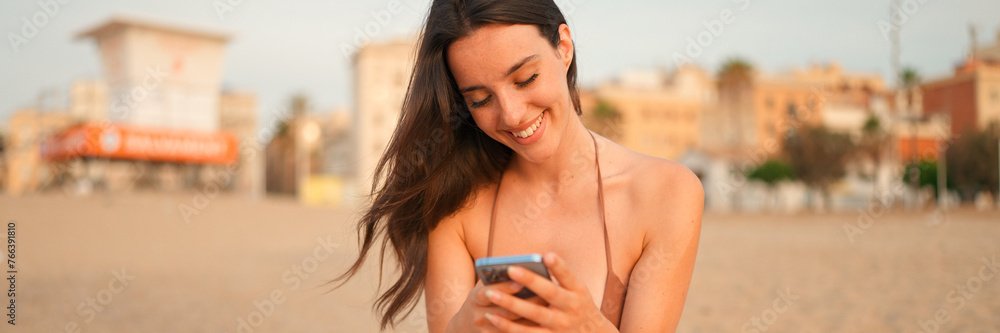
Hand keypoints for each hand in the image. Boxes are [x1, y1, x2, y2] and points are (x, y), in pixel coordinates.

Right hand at [448, 280, 548, 331]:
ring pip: (514, 324)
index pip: (488, 292)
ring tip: (549, 306)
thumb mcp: (480, 289)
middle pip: (506, 310)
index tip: (520, 282)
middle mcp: (479, 315)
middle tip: (545, 294)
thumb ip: (495, 279)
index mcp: (474, 298)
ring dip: (533, 315)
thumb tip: (518, 268)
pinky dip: (530, 327)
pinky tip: (544, 320)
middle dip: (526, 302)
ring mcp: (487, 330)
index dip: (505, 288)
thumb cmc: (480, 301)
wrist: (464, 328)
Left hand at [483, 252, 615, 331]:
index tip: (546, 255)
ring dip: (511, 304)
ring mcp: (560, 326)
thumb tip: (535, 261)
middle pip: (549, 293)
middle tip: (509, 269)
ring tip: (491, 294)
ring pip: (534, 315)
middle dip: (530, 280)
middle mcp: (571, 308)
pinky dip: (509, 327)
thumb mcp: (578, 292)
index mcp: (577, 292)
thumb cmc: (578, 307)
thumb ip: (560, 278)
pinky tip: (493, 318)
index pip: (568, 275)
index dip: (558, 266)